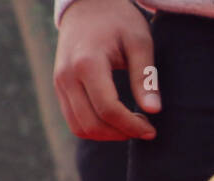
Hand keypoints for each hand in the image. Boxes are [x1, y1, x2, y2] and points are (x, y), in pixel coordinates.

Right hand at [54, 0, 158, 139]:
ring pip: (81, 128)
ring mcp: (60, 82)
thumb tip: (154, 110)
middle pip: (93, 124)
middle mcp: (67, 75)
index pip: (108, 109)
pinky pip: (75, 121)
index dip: (132, 126)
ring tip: (130, 124)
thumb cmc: (118, 20)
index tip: (151, 129)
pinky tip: (116, 120)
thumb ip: (145, 76)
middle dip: (121, 133)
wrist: (87, 4)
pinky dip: (96, 128)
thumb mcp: (139, 41)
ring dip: (108, 135)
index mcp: (87, 62)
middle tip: (144, 128)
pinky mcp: (59, 88)